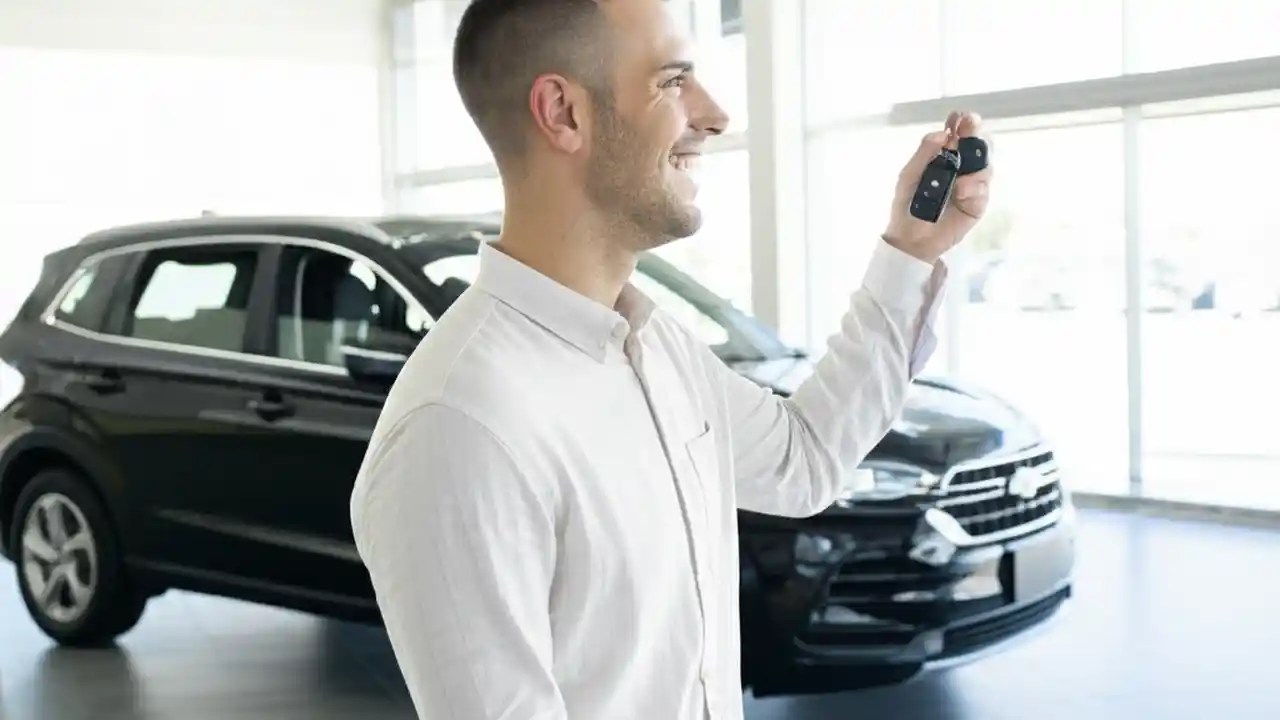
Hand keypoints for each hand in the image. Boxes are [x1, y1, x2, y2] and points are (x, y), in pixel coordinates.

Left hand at [882, 111, 992, 263]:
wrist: (911, 238)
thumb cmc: (908, 205)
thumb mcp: (909, 175)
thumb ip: (924, 153)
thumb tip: (944, 133)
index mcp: (945, 157)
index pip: (959, 135)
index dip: (963, 124)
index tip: (961, 117)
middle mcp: (962, 168)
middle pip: (979, 146)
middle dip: (977, 136)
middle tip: (972, 130)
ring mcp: (972, 185)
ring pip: (986, 167)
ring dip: (976, 167)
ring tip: (960, 180)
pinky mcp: (977, 204)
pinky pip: (983, 192)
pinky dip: (974, 189)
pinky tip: (962, 192)